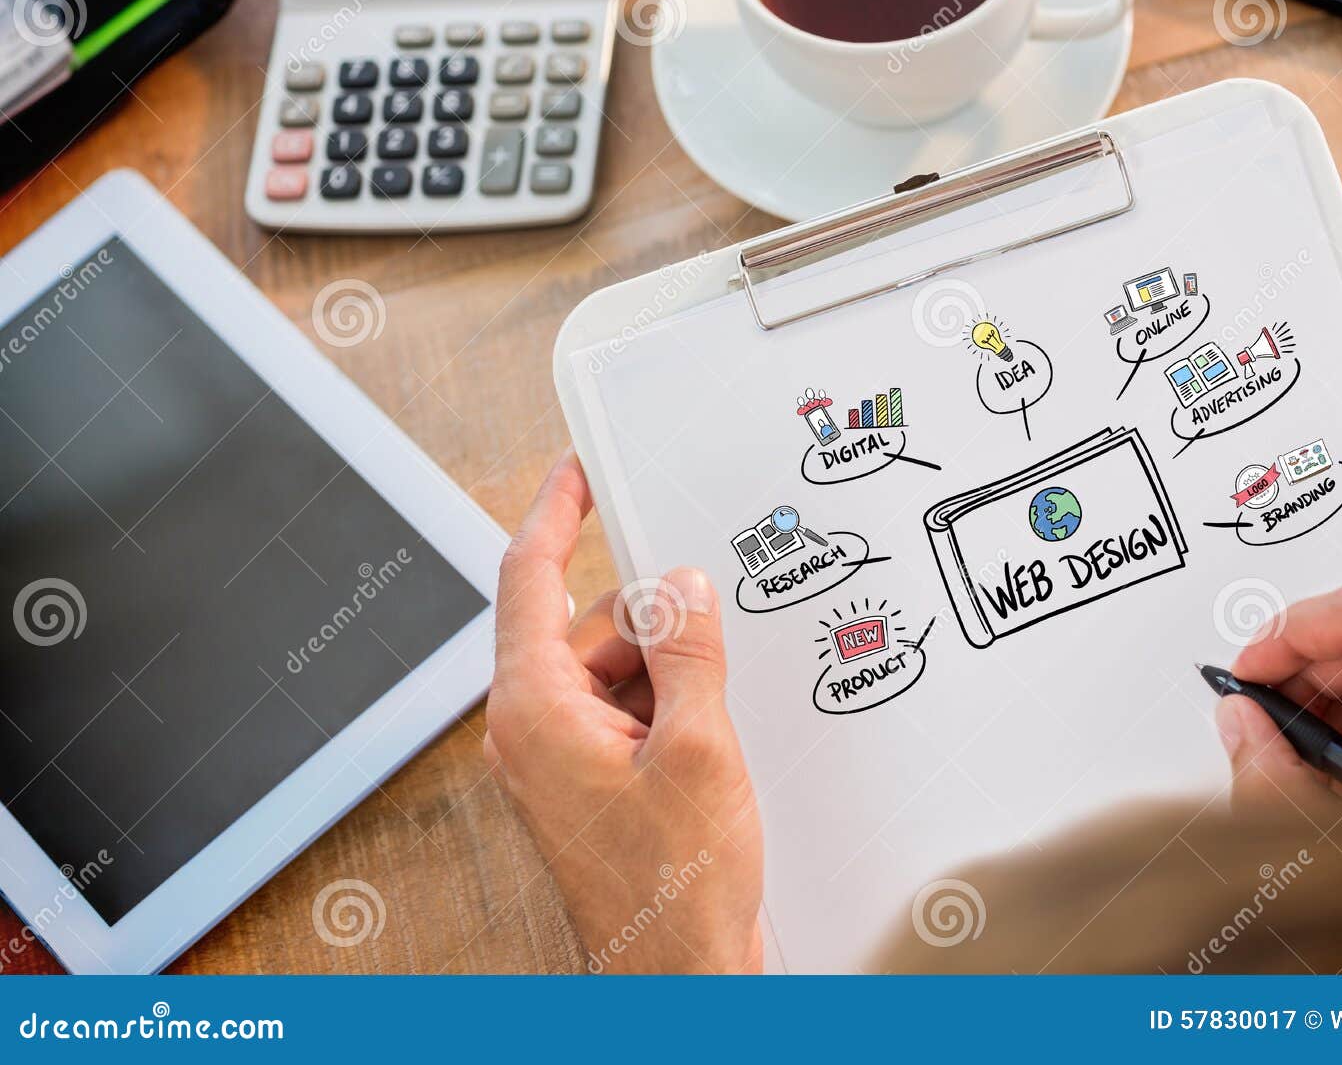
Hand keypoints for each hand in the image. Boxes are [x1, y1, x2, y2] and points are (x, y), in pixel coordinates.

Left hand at [484, 451, 763, 973]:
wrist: (677, 972)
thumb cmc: (671, 885)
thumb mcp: (697, 746)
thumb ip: (688, 650)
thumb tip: (681, 585)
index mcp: (535, 709)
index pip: (529, 579)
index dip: (554, 513)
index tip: (575, 470)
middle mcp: (534, 728)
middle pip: (590, 624)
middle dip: (654, 625)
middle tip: (708, 646)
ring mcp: (561, 757)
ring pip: (615, 666)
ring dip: (669, 674)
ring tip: (710, 727)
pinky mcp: (591, 779)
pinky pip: (626, 708)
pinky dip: (669, 707)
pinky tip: (706, 741)